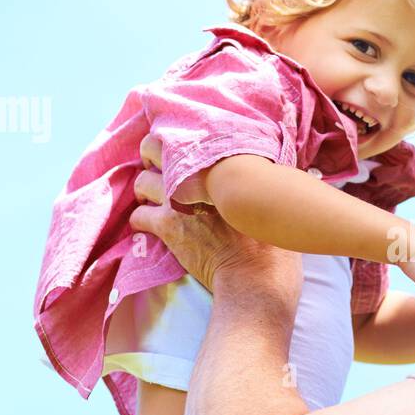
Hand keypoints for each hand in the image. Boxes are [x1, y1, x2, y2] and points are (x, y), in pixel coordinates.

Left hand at [130, 140, 301, 306]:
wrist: (255, 277)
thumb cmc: (274, 247)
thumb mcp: (275, 205)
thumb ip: (262, 187)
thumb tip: (268, 180)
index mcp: (226, 165)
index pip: (194, 137)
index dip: (183, 142)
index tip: (184, 151)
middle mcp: (200, 175)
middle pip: (158, 148)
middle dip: (153, 156)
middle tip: (159, 169)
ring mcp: (180, 199)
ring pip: (143, 181)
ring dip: (145, 190)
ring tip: (153, 199)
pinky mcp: (167, 226)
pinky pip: (139, 215)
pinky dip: (141, 220)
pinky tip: (148, 227)